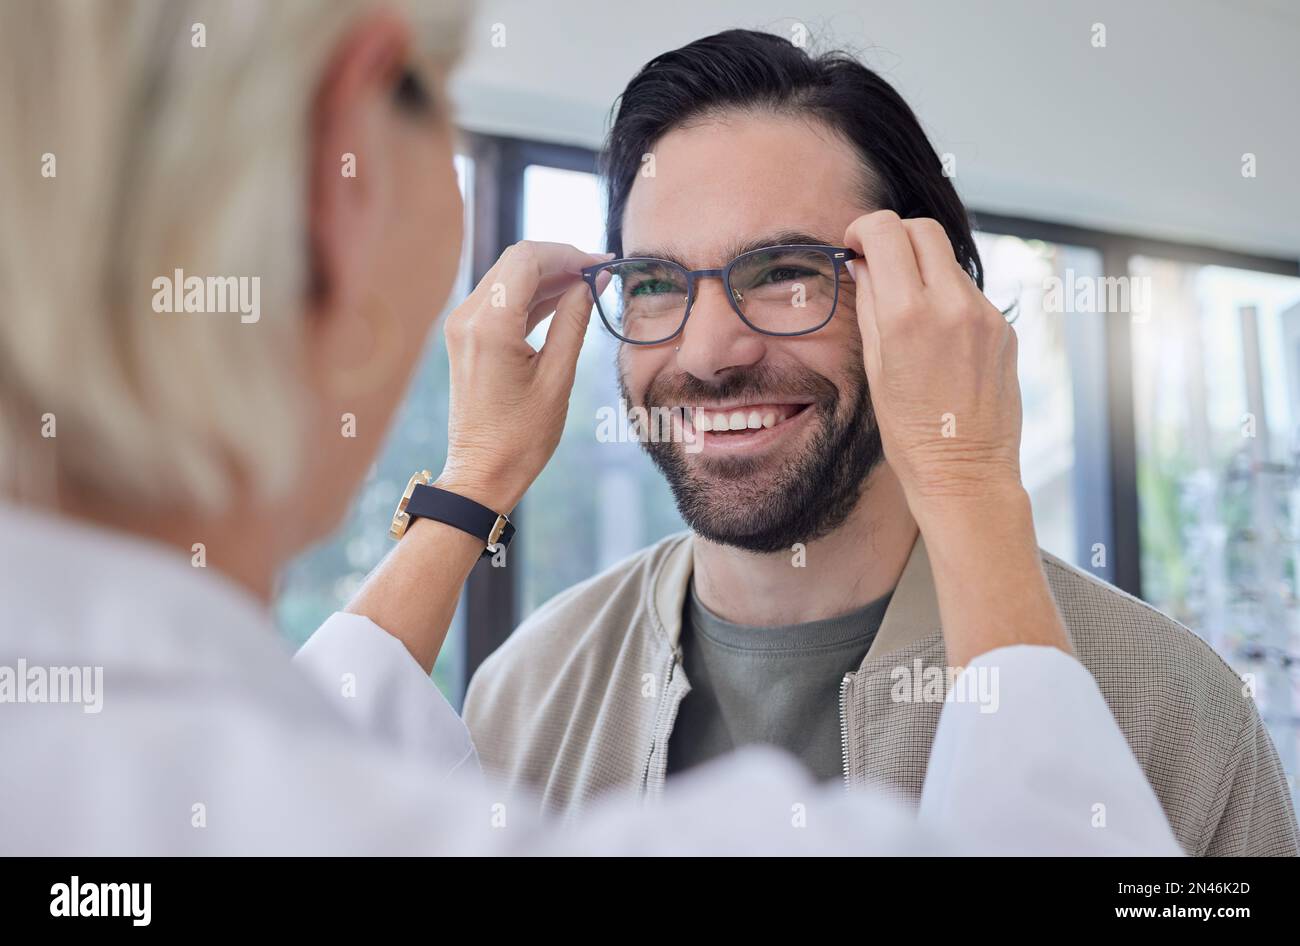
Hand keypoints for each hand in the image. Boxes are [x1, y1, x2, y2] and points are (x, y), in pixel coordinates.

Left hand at [438, 241, 611, 512]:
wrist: (482, 473)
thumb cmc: (522, 437)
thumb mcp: (558, 377)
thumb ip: (574, 320)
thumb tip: (592, 281)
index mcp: (490, 327)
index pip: (528, 261)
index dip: (569, 254)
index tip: (603, 263)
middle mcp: (468, 317)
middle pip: (516, 261)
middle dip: (560, 259)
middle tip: (600, 272)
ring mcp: (462, 325)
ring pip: (508, 276)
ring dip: (548, 275)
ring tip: (589, 285)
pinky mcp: (466, 336)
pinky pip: (501, 299)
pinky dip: (532, 294)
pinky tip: (564, 300)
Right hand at [845, 210, 1068, 664]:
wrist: (965, 473)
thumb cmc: (910, 433)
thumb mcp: (875, 368)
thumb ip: (870, 307)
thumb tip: (864, 267)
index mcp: (907, 314)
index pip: (886, 232)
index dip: (864, 229)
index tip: (854, 245)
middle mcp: (951, 305)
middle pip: (923, 230)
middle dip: (895, 236)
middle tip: (877, 261)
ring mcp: (984, 315)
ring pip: (948, 261)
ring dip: (922, 269)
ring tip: (907, 307)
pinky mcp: (1004, 329)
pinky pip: (970, 294)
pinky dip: (948, 298)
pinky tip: (937, 336)